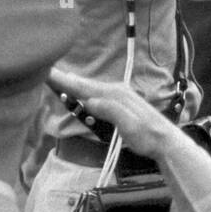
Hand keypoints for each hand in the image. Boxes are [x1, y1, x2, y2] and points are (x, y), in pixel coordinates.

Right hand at [47, 68, 179, 157]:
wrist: (165, 139)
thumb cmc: (147, 135)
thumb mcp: (129, 125)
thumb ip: (111, 111)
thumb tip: (91, 101)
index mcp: (115, 95)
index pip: (84, 87)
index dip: (65, 81)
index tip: (48, 73)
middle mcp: (116, 91)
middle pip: (85, 84)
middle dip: (65, 78)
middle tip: (45, 71)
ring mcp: (119, 96)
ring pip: (90, 88)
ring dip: (73, 83)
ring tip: (56, 77)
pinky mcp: (120, 103)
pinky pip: (96, 94)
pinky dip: (83, 90)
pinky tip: (79, 91)